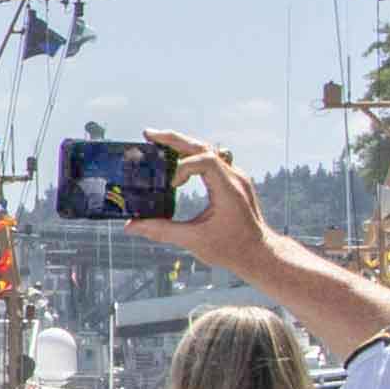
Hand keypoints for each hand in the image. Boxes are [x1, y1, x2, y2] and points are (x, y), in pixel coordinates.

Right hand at [148, 131, 265, 277]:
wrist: (259, 253)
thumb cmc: (231, 249)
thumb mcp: (194, 241)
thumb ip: (161, 231)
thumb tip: (130, 227)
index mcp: (229, 189)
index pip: (206, 160)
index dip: (183, 167)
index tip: (171, 186)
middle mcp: (235, 177)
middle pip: (204, 147)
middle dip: (175, 139)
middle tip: (148, 135)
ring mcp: (236, 177)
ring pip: (208, 149)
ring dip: (183, 144)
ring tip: (159, 142)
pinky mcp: (234, 181)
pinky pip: (213, 159)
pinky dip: (193, 156)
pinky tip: (177, 160)